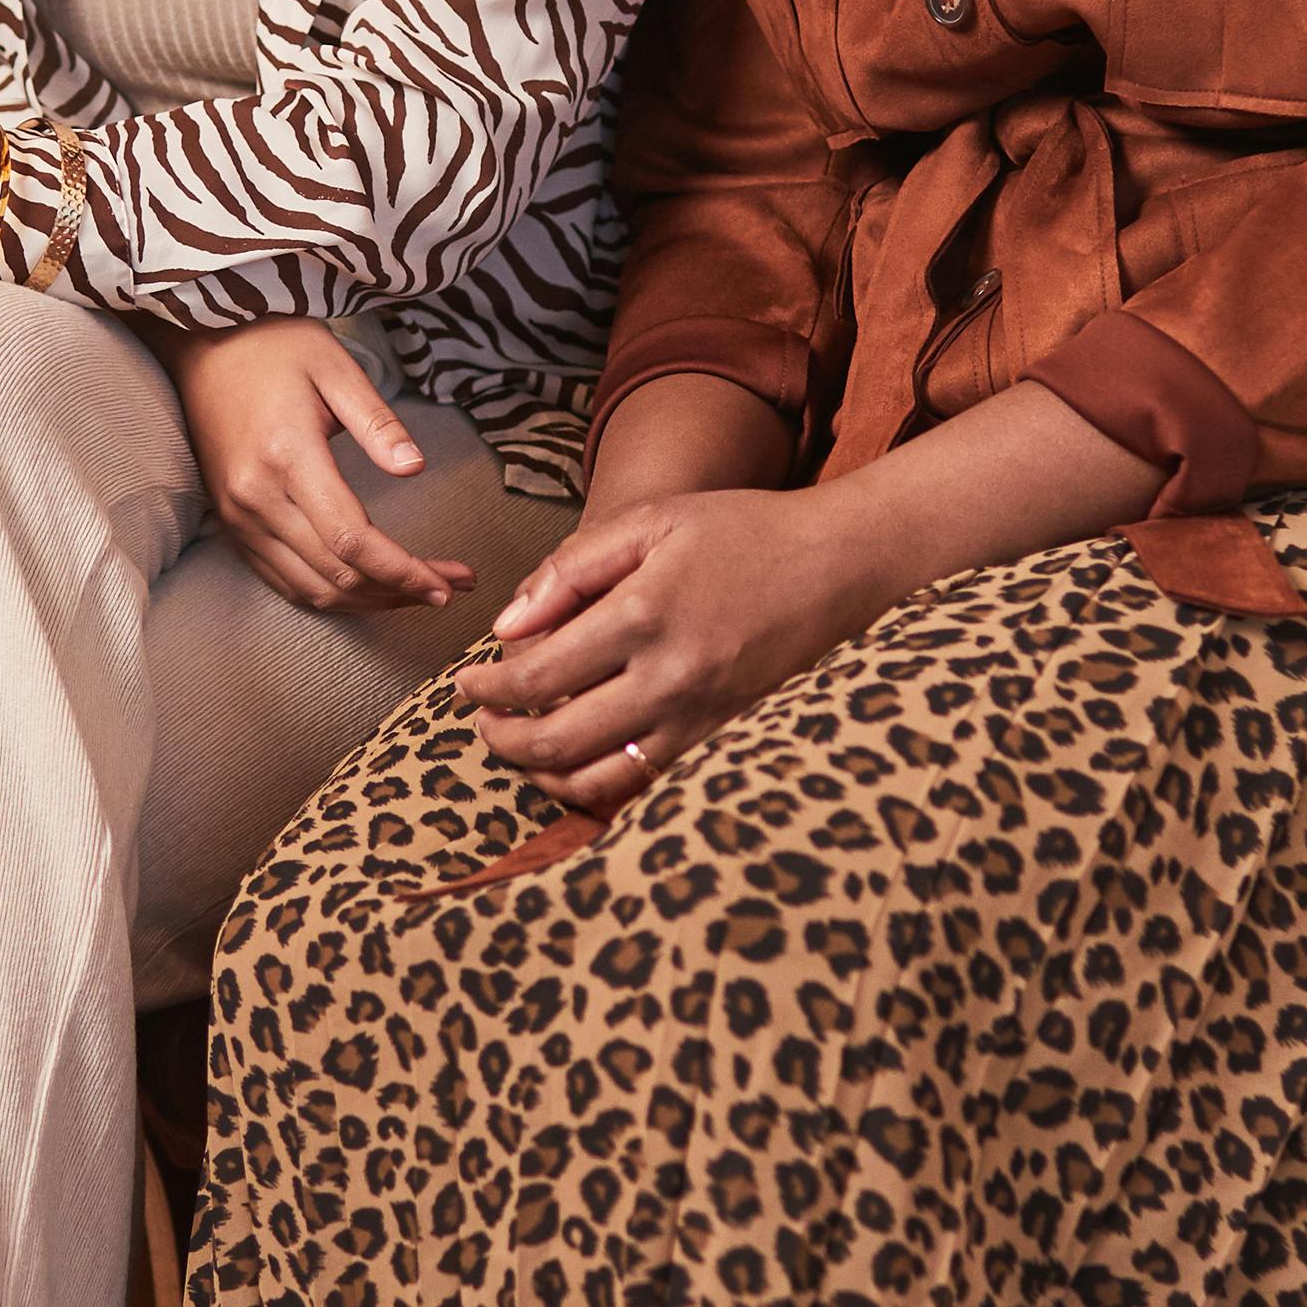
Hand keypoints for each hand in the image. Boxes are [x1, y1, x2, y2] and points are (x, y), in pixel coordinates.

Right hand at [163, 319, 471, 614]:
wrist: (202, 345)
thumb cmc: (272, 347)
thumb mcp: (334, 366)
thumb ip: (377, 423)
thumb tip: (415, 468)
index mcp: (287, 456)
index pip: (353, 539)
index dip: (405, 571)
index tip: (448, 583)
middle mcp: (256, 498)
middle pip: (336, 575)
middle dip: (400, 591)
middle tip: (450, 590)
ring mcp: (238, 516)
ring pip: (310, 589)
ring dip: (368, 601)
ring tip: (415, 593)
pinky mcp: (230, 523)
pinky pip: (282, 581)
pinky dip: (329, 596)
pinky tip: (366, 589)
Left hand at [467, 380, 1169, 813]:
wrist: (843, 564)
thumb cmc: (744, 531)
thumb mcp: (654, 521)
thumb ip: (574, 569)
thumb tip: (509, 625)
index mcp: (643, 615)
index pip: (536, 676)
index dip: (485, 688)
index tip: (463, 682)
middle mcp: (669, 678)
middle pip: (555, 740)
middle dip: (501, 738)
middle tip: (480, 720)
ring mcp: (700, 718)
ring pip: (598, 779)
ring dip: (544, 773)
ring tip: (523, 746)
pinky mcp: (724, 739)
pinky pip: (647, 784)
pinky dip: (600, 785)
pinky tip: (580, 762)